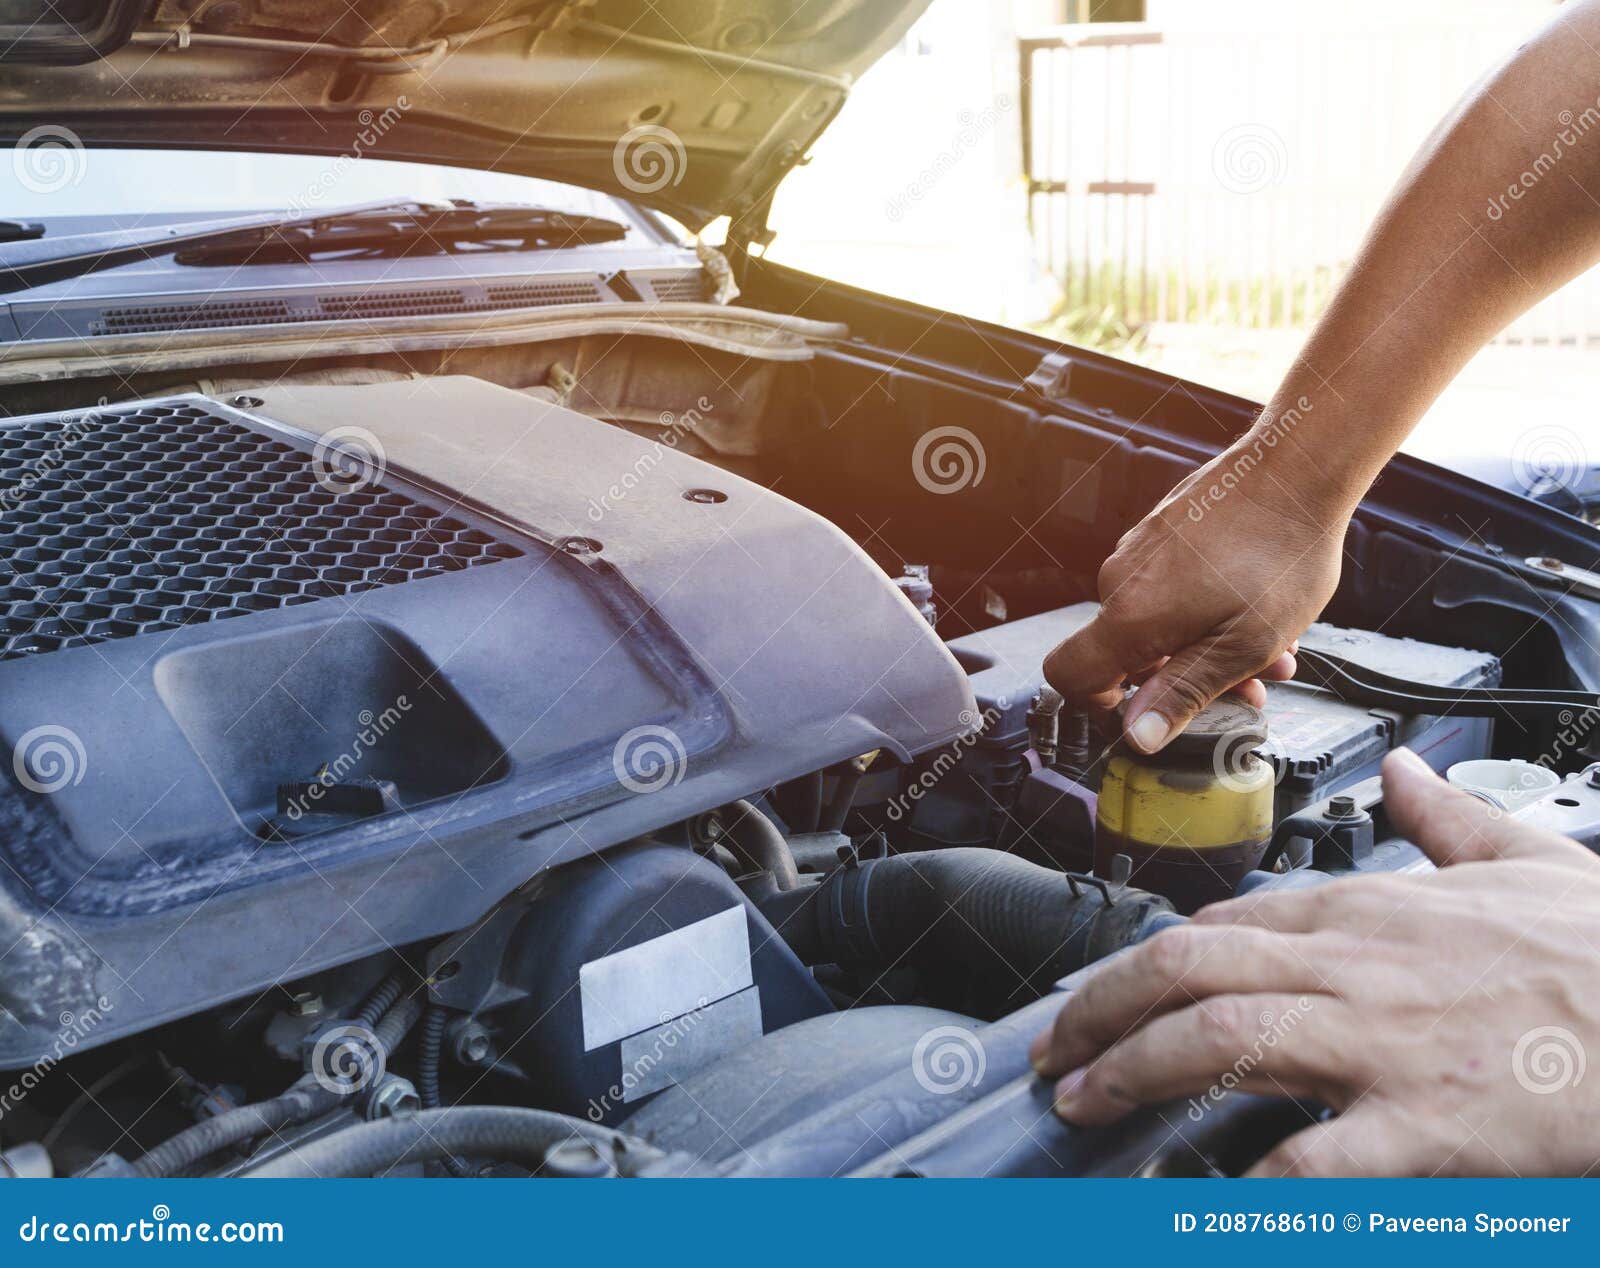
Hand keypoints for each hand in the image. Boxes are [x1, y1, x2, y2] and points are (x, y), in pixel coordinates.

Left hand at [1028, 747, 1599, 1176]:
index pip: (1222, 921)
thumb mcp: (1526, 858)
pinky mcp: (1425, 1127)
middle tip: (1052, 1050)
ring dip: (1131, 1069)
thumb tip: (1402, 778)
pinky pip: (1308, 1160)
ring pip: (1214, 1036)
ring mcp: (1382, 1043)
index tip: (1111, 993)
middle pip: (1187, 966)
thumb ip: (1447, 819)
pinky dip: (1242, 1187)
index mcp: (1370, 907)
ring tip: (1080, 1102)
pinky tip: (1197, 1204)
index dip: (1148, 960)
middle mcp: (1354, 964)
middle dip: (1101, 1006)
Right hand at [1042, 431, 1345, 752]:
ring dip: (1205, 643)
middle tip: (1248, 685)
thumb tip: (1138, 736)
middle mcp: (1120, 580)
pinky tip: (1255, 604)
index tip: (1146, 716)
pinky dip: (1204, 608)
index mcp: (1131, 616)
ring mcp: (1138, 551)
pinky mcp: (1160, 531)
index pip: (1069, 676)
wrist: (1297, 467)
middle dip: (1184, 677)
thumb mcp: (1244, 644)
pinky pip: (1167, 588)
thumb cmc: (1279, 551)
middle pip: (1126, 655)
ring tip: (1271, 643)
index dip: (1099, 709)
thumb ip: (1185, 693)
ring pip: (1155, 622)